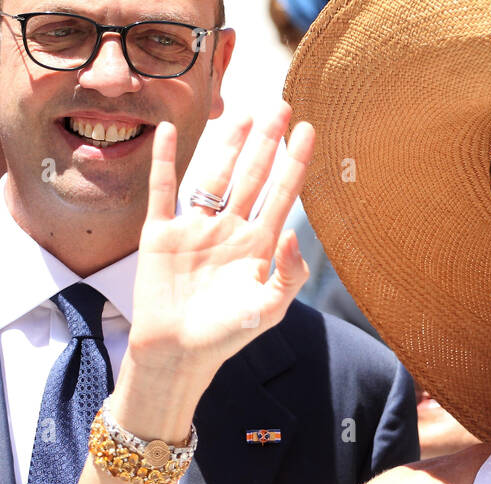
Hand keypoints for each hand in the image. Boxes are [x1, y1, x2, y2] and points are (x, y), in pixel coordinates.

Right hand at [129, 102, 315, 385]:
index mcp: (259, 246)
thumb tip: (295, 235)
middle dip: (266, 141)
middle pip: (252, 176)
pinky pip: (164, 191)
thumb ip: (289, 274)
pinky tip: (174, 132)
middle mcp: (230, 230)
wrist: (178, 353)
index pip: (282, 194)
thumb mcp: (268, 309)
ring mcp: (196, 229)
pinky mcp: (161, 234)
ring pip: (214, 176)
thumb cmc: (227, 336)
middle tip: (280, 104)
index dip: (295, 163)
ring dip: (227, 144)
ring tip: (242, 111)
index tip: (309, 131)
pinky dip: (167, 162)